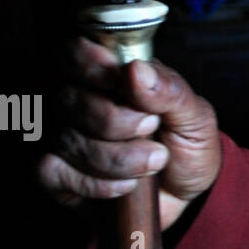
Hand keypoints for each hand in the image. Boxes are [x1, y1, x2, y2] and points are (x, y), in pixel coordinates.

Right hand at [37, 37, 222, 230]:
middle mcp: (80, 100)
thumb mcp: (195, 116)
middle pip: (69, 97)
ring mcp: (62, 136)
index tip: (120, 84)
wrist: (186, 197)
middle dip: (115, 121)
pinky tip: (126, 184)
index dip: (92, 66)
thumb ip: (169, 90)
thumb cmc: (188, 147)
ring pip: (66, 138)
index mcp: (114, 75)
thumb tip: (136, 69)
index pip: (75, 51)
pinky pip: (53, 171)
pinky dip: (96, 183)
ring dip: (116, 158)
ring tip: (152, 161)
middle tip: (151, 128)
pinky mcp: (54, 173)